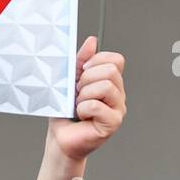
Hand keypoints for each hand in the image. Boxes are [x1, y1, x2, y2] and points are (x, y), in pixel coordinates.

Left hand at [50, 36, 125, 160]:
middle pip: (111, 71)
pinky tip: (82, 116)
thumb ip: (81, 61)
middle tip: (77, 94)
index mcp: (111, 82)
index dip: (96, 62)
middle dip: (87, 80)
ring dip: (84, 95)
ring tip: (79, 106)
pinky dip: (83, 109)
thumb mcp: (70, 80)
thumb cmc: (64, 112)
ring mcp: (118, 109)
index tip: (81, 74)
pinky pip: (97, 106)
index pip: (116, 60)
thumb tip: (92, 41)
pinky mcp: (113, 123)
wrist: (60, 138)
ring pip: (106, 86)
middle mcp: (119, 94)